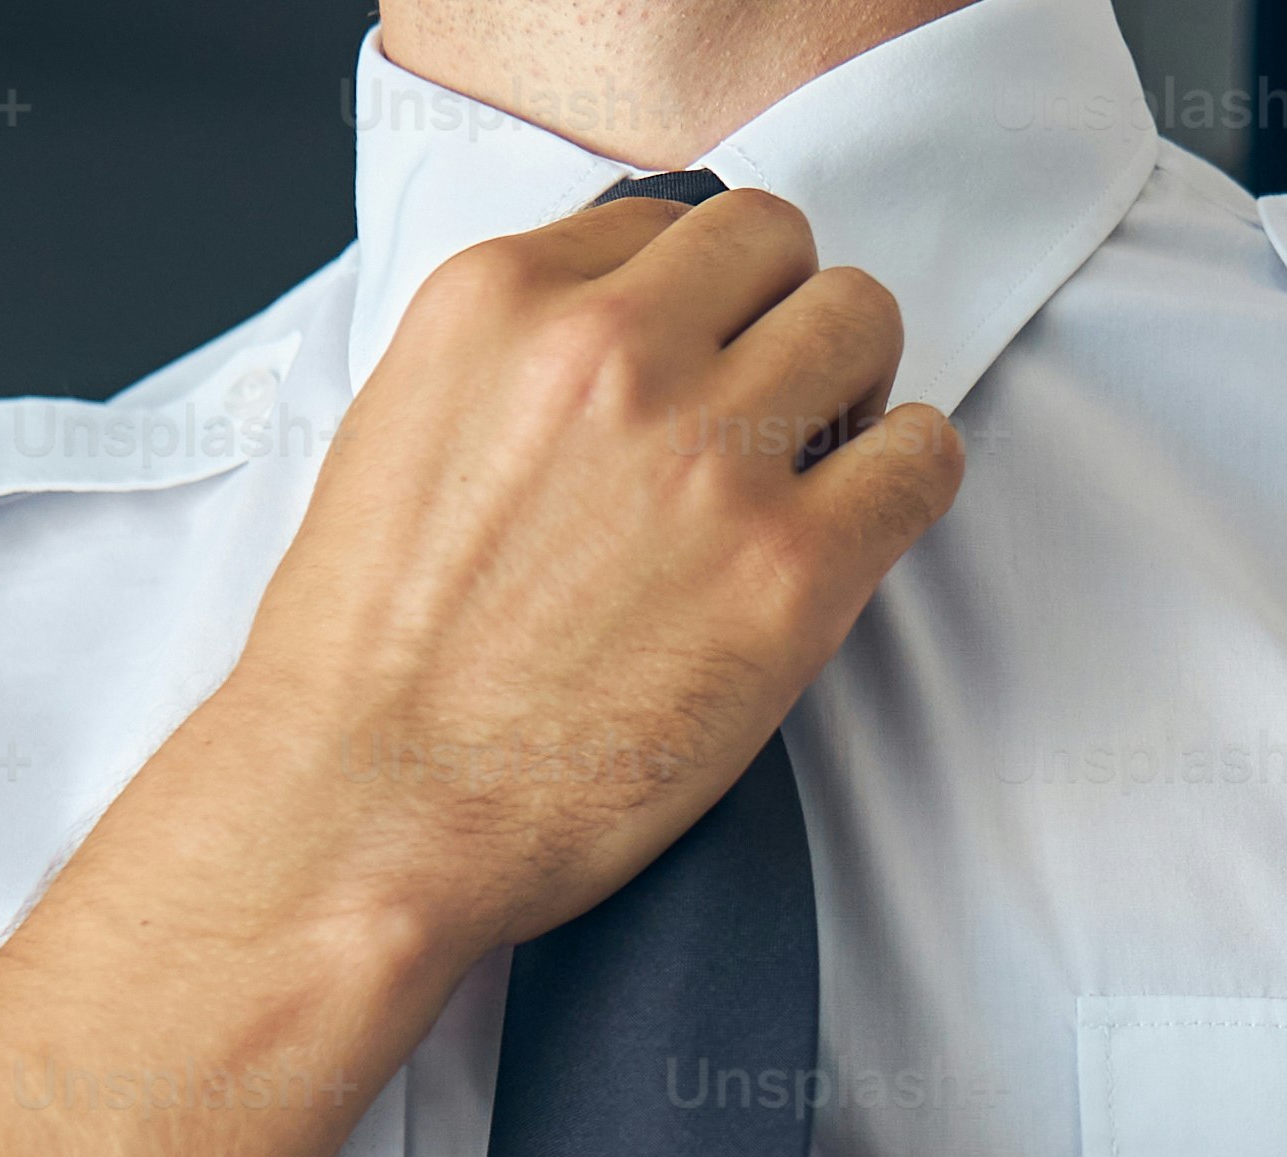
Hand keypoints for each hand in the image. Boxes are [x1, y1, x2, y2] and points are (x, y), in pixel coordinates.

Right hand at [164, 189, 960, 974]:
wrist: (369, 808)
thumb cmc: (364, 661)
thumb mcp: (400, 431)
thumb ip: (511, 362)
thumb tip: (613, 345)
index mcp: (499, 303)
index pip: (664, 219)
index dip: (696, 293)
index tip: (699, 352)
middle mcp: (611, 352)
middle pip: (775, 243)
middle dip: (782, 310)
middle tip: (772, 393)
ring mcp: (709, 456)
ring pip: (860, 320)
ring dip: (854, 380)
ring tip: (820, 454)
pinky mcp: (789, 570)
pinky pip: (921, 457)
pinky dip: (907, 473)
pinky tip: (864, 516)